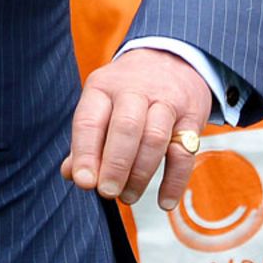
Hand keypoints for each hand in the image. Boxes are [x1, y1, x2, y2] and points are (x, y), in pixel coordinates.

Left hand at [61, 47, 211, 210]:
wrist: (171, 59)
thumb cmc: (126, 92)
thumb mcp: (101, 103)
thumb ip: (86, 139)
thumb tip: (71, 174)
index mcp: (102, 87)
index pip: (89, 120)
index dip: (84, 153)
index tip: (83, 182)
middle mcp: (133, 90)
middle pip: (125, 128)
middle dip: (115, 165)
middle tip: (107, 193)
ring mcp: (165, 102)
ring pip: (155, 138)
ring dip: (140, 174)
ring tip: (128, 197)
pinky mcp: (191, 118)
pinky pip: (185, 153)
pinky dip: (174, 182)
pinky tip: (163, 202)